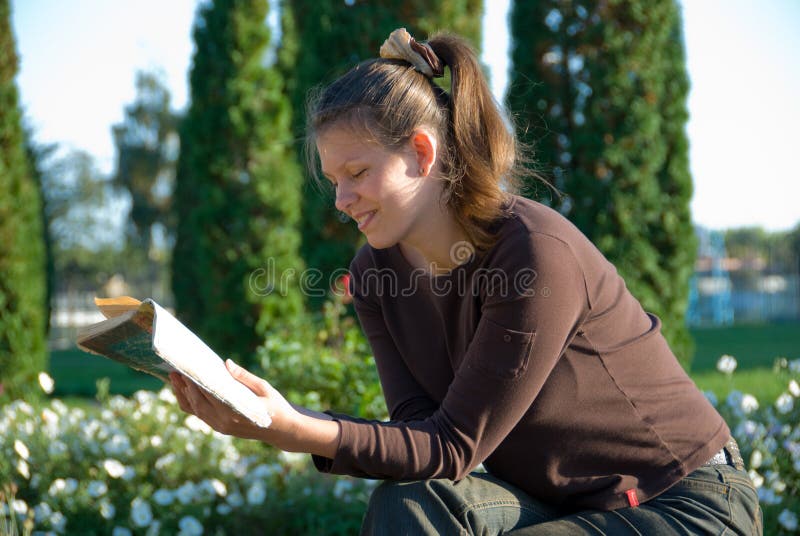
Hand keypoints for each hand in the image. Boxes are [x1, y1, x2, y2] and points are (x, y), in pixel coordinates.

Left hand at [169, 360, 299, 447]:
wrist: (283, 430)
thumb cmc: (276, 406)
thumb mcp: (264, 388)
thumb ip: (244, 377)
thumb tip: (226, 363)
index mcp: (234, 412)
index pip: (207, 396)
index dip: (193, 383)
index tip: (184, 370)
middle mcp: (224, 422)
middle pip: (196, 404)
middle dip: (183, 388)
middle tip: (173, 372)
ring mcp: (221, 427)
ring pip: (195, 411)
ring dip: (183, 396)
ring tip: (175, 380)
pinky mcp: (221, 428)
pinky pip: (201, 415)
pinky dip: (191, 403)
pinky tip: (186, 391)